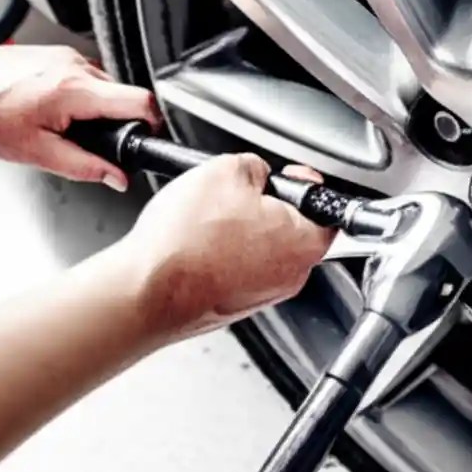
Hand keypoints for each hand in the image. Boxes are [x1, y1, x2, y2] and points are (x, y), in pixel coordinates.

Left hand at [0, 45, 160, 188]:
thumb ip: (84, 166)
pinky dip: (77, 99)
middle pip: (123, 97)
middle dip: (113, 124)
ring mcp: (65, 56)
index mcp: (75, 90)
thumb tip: (116, 177)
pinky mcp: (55, 54)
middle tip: (83, 144)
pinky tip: (47, 111)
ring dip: (93, 111)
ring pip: (103, 88)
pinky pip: (84, 79)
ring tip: (57, 126)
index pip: (140, 102)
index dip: (151, 125)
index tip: (145, 141)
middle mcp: (75, 66)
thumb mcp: (35, 153)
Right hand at [114, 154, 335, 341]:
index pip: (326, 208)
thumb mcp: (226, 171)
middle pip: (290, 227)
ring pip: (259, 248)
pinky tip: (194, 244)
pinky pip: (234, 268)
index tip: (287, 174)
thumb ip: (255, 166)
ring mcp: (261, 295)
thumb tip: (256, 172)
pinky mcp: (232, 305)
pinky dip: (219, 253)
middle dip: (262, 205)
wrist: (146, 292)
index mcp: (305, 242)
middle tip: (232, 194)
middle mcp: (291, 276)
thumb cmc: (186, 244)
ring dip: (237, 230)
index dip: (304, 183)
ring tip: (205, 221)